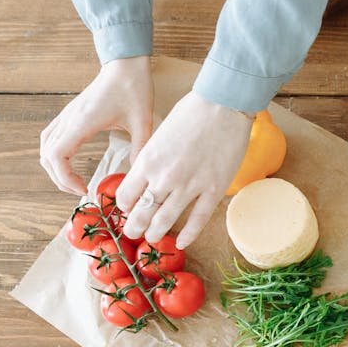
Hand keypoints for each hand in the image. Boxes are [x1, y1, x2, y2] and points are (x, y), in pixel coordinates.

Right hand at [40, 56, 153, 195]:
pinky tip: (70, 163)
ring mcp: (67, 116)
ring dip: (55, 168)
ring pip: (45, 147)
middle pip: (46, 156)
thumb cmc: (133, 88)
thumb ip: (140, 148)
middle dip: (60, 179)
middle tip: (81, 190)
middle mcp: (69, 119)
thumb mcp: (143, 121)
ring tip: (74, 181)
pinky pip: (51, 138)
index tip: (84, 188)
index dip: (64, 178)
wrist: (125, 65)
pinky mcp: (70, 114)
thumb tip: (138, 174)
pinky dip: (54, 154)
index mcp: (83, 122)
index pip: (57, 156)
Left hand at [115, 93, 251, 248]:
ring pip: (166, 220)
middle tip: (133, 233)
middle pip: (142, 213)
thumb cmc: (192, 112)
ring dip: (156, 233)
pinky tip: (181, 242)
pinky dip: (188, 234)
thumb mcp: (159, 134)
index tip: (127, 209)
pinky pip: (198, 219)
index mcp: (148, 161)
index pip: (125, 196)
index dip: (124, 207)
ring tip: (152, 238)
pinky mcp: (214, 189)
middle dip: (134, 227)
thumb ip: (151, 158)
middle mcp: (165, 177)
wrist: (223, 104)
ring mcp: (190, 185)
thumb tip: (146, 177)